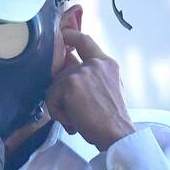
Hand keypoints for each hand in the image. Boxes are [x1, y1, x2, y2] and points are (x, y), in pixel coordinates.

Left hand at [45, 29, 134, 150]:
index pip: (85, 40)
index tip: (61, 34)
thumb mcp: (109, 90)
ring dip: (61, 105)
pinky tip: (72, 121)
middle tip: (75, 111)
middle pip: (65, 71)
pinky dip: (58, 112)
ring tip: (77, 119)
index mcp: (107, 64)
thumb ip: (93, 77)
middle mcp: (95, 64)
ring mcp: (82, 72)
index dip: (70, 35)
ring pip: (55, 85)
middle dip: (63, 91)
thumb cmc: (113, 120)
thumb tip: (70, 71)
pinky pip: (51, 97)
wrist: (118, 135)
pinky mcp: (70, 84)